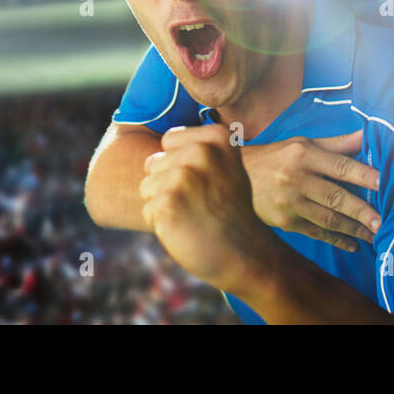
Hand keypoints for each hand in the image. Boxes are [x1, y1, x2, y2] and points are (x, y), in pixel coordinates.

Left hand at [139, 124, 281, 292]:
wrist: (245, 255)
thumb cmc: (230, 211)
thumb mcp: (227, 167)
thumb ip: (197, 149)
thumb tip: (154, 153)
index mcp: (217, 138)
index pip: (169, 140)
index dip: (179, 164)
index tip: (205, 182)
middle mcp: (200, 152)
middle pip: (154, 163)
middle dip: (169, 186)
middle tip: (201, 203)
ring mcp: (183, 178)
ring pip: (147, 186)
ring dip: (164, 205)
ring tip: (193, 215)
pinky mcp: (167, 204)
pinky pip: (147, 209)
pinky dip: (162, 225)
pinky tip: (187, 229)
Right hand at [241, 130, 380, 250]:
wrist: (238, 176)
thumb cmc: (277, 156)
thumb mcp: (303, 144)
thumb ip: (338, 144)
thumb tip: (368, 135)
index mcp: (303, 155)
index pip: (340, 166)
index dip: (363, 175)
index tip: (384, 184)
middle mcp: (296, 179)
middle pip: (335, 197)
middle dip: (361, 211)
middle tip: (383, 222)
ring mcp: (290, 203)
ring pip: (328, 219)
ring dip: (354, 229)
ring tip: (375, 235)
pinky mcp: (286, 222)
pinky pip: (316, 232)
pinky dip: (336, 240)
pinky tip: (353, 244)